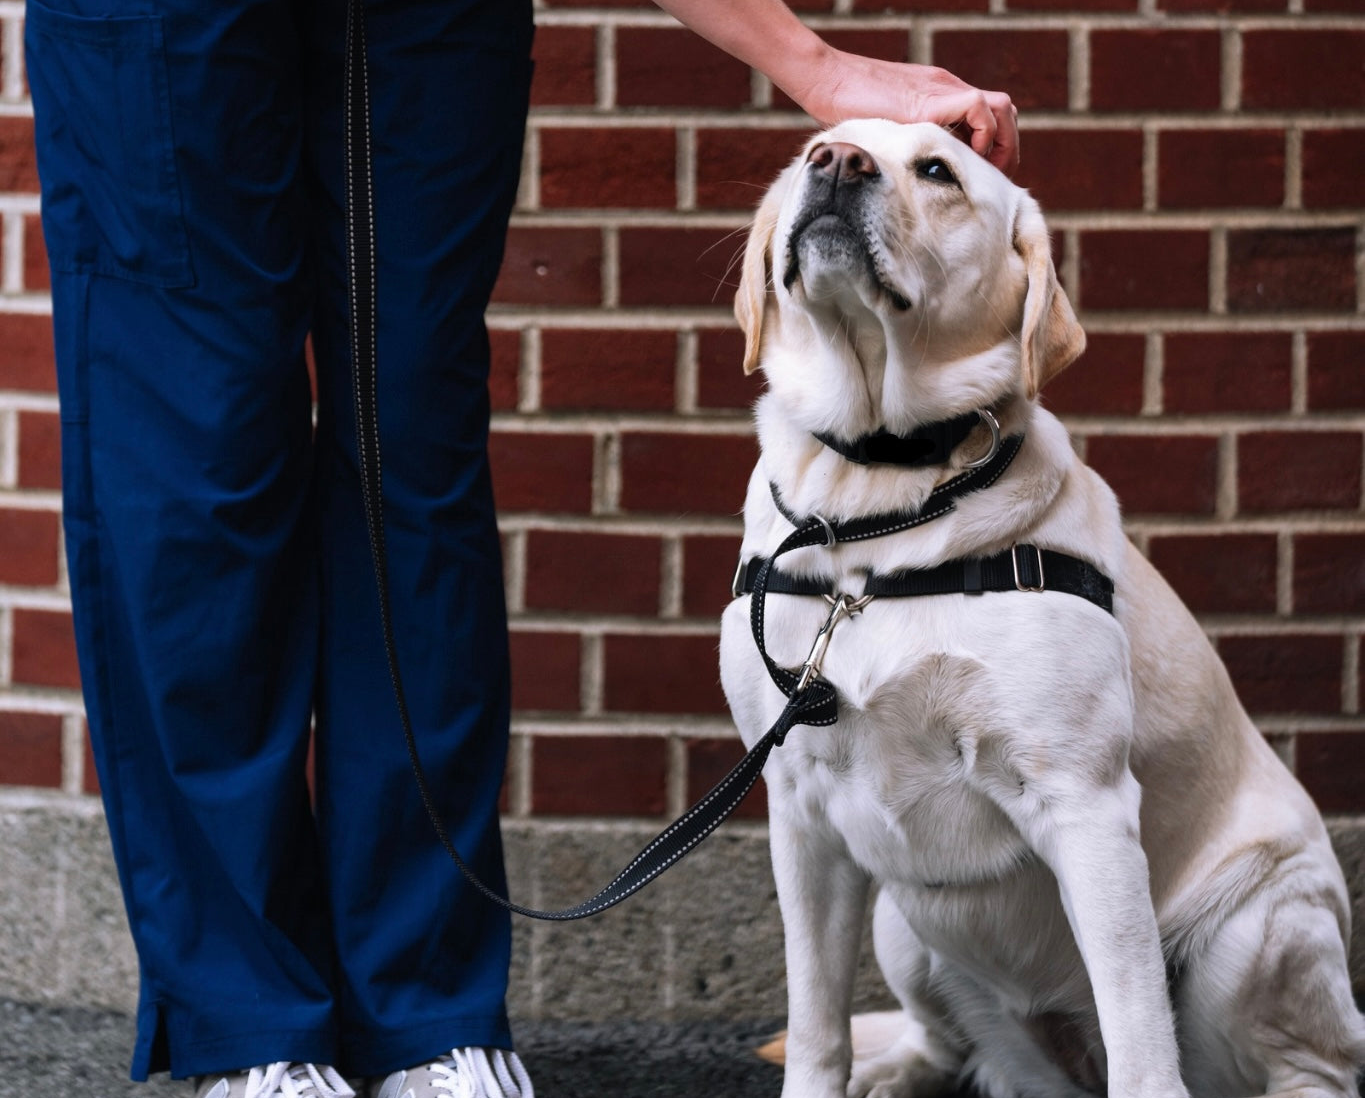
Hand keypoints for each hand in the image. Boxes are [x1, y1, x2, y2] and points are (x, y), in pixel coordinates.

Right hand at [784, 47, 1019, 174]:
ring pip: (1001, 108)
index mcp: (938, 96)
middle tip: (992, 179)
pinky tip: (965, 157)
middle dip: (1006, 149)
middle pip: (1003, 112)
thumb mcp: (881, 128)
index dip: (994, 148)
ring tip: (985, 171)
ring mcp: (942, 91)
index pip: (987, 117)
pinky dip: (982, 134)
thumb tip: (899, 181)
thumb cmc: (840, 106)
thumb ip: (900, 143)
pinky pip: (979, 107)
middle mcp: (947, 90)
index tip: (982, 177)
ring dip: (1001, 144)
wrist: (825, 78)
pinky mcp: (932, 99)